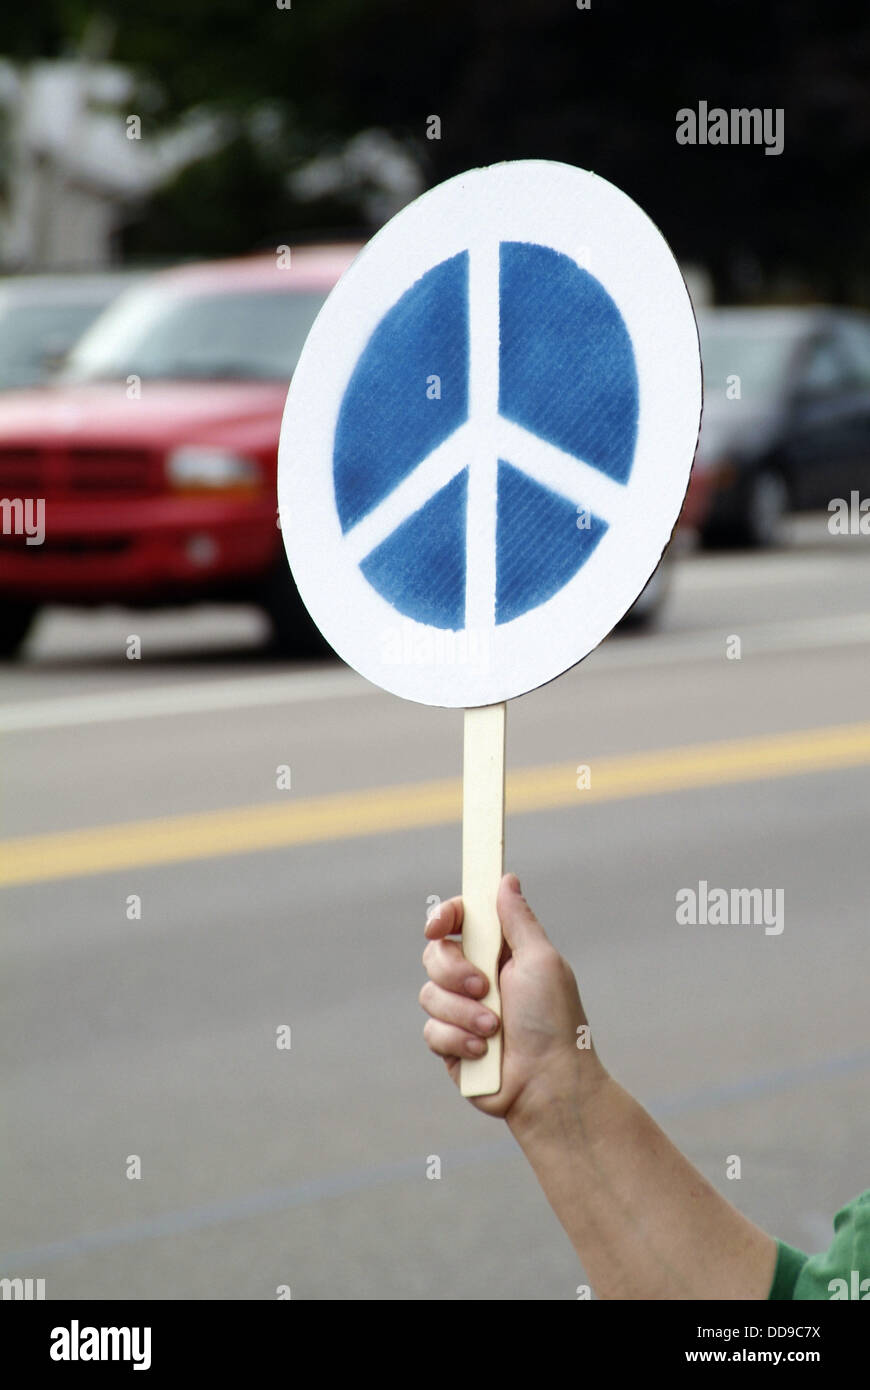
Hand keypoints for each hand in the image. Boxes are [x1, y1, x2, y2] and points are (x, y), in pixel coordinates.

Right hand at [419, 873, 607, 1122]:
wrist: (549, 1085)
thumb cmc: (555, 1022)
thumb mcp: (540, 961)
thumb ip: (517, 920)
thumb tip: (506, 879)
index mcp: (500, 952)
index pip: (459, 920)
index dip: (444, 916)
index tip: (439, 925)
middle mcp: (478, 978)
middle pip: (435, 953)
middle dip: (455, 971)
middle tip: (485, 987)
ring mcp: (462, 1012)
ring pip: (429, 993)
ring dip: (463, 1012)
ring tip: (494, 1030)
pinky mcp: (450, 1045)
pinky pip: (430, 1030)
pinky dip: (457, 1040)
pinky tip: (483, 1053)